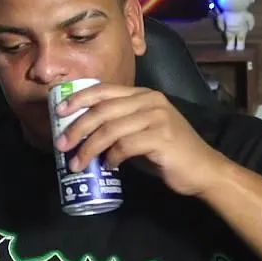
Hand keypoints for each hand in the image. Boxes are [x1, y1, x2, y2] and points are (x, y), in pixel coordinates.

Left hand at [54, 84, 228, 196]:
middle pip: (103, 110)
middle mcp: (150, 101)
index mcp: (143, 95)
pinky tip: (109, 166)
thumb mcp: (141, 132)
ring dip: (89, 148)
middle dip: (77, 127)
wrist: (203, 170)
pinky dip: (112, 157)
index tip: (59, 112)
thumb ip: (118, 126)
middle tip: (61, 145)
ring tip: (77, 163)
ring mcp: (158, 118)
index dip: (78, 99)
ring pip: (110, 128)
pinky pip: (126, 146)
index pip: (104, 90)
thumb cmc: (168, 153)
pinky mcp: (162, 138)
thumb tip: (83, 134)